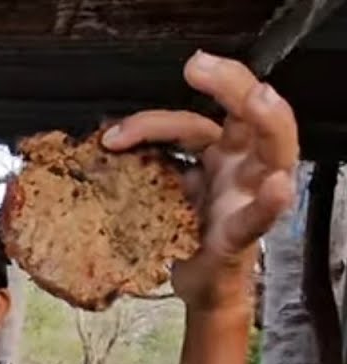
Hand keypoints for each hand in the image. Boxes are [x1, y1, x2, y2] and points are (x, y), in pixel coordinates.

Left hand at [102, 50, 297, 310]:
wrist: (195, 290)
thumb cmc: (178, 238)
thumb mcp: (156, 197)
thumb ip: (139, 171)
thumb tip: (94, 150)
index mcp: (214, 157)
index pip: (190, 124)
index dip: (152, 121)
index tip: (112, 134)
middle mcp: (237, 168)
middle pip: (245, 115)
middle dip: (228, 84)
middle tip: (198, 65)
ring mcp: (245, 196)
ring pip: (273, 148)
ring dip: (268, 120)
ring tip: (259, 97)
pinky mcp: (243, 234)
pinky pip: (259, 215)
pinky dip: (269, 201)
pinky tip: (277, 187)